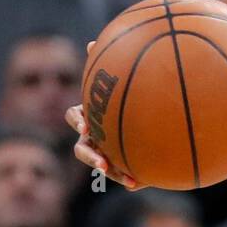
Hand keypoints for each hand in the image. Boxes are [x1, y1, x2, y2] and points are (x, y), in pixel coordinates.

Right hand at [66, 41, 143, 190]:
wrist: (152, 120)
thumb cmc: (132, 93)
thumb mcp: (121, 80)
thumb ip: (109, 63)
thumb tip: (92, 43)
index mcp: (90, 113)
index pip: (74, 116)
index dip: (77, 121)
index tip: (86, 125)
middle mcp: (94, 135)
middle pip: (83, 148)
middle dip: (91, 156)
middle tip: (102, 161)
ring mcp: (106, 151)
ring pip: (102, 165)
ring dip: (111, 172)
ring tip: (128, 179)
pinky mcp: (122, 165)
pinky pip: (124, 174)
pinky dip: (131, 179)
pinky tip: (141, 182)